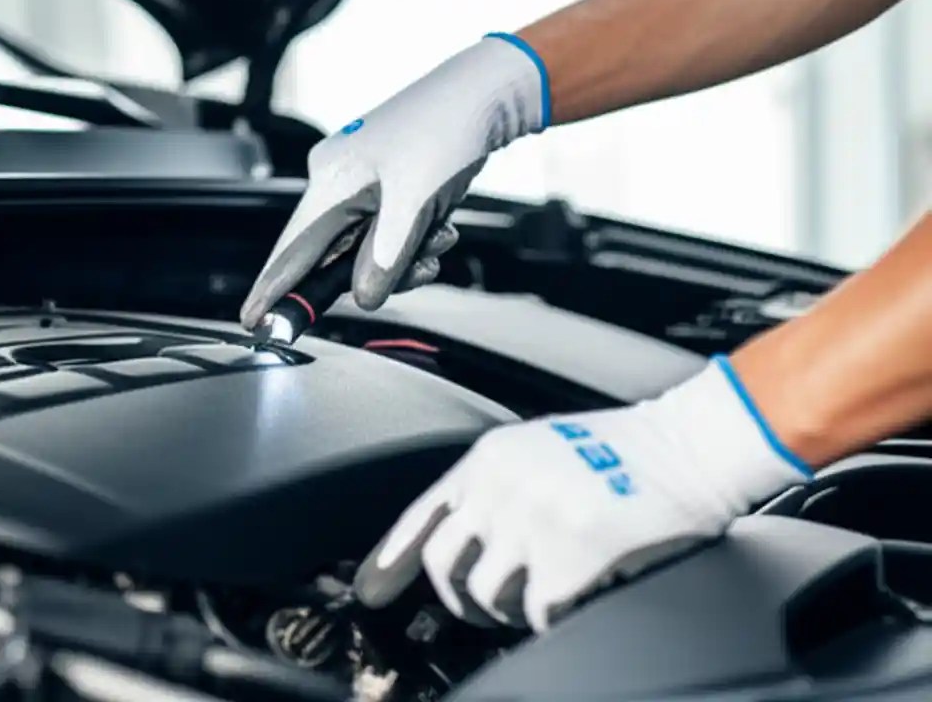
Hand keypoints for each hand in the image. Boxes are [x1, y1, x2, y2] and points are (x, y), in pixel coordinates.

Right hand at [239, 34, 550, 328]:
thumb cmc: (446, 131)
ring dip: (405, 257)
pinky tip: (440, 229)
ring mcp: (360, 183)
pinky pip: (385, 234)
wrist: (486, 93)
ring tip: (440, 237)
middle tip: (419, 269)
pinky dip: (412, 243)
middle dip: (380, 271)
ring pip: (366, 248)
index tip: (254, 323)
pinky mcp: (384, 186)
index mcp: (330, 181)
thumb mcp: (415, 202)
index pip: (291, 250)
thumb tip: (363, 299)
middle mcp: (336, 181)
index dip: (271, 291)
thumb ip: (384, 257)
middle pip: (335, 255)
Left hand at [353, 357, 812, 630]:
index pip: (423, 515)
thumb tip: (457, 543)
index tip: (371, 590)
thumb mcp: (538, 451)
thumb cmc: (624, 452)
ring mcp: (534, 520)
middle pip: (444, 567)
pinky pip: (539, 612)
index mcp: (490, 458)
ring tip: (538, 598)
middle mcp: (502, 485)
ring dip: (510, 610)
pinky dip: (551, 617)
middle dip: (460, 598)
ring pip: (488, 596)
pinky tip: (572, 597)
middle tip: (484, 609)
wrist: (692, 447)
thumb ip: (493, 489)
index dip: (391, 559)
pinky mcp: (572, 555)